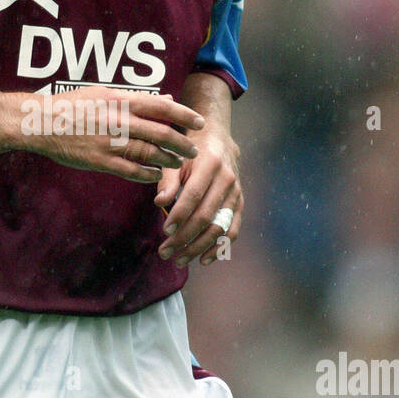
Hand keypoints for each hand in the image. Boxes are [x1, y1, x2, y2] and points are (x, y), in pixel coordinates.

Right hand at [20, 87, 203, 183]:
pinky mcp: (100, 160)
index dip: (184, 115)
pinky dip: (147, 174)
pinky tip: (156, 175)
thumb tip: (166, 100)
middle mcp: (118, 120)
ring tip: (178, 164)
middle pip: (160, 133)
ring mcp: (109, 141)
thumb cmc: (73, 105)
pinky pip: (130, 169)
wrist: (41, 122)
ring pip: (148, 153)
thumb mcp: (105, 93)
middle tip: (193, 150)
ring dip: (167, 160)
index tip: (199, 123)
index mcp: (120, 100)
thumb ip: (137, 98)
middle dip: (181, 143)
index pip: (161, 107)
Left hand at [153, 125, 242, 266]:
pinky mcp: (239, 203)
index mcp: (210, 164)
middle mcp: (227, 179)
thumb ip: (168, 180)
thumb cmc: (190, 150)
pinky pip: (233, 230)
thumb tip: (159, 202)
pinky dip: (219, 247)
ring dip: (199, 247)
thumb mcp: (175, 158)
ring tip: (179, 260)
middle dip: (184, 238)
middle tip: (165, 252)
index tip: (164, 231)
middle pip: (206, 216)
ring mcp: (236, 193)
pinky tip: (204, 259)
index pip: (193, 196)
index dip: (179, 215)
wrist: (217, 137)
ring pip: (220, 227)